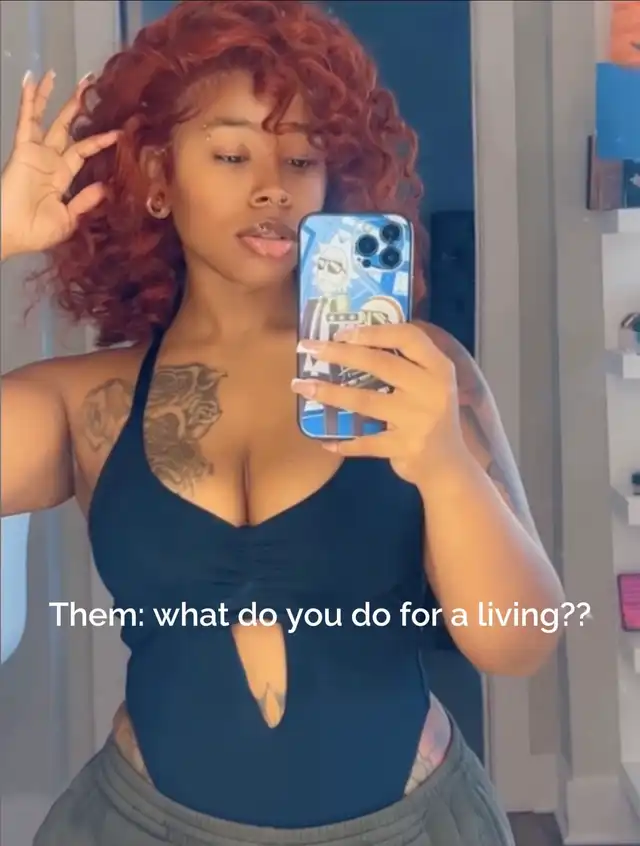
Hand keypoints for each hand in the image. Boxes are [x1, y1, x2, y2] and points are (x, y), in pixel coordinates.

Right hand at [1, 70, 119, 259]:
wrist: (11, 234)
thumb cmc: (36, 232)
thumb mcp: (69, 219)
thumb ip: (85, 201)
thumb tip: (105, 187)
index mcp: (62, 177)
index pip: (84, 151)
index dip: (99, 140)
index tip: (119, 131)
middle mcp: (50, 161)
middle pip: (67, 127)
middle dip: (77, 106)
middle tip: (89, 83)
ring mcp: (36, 152)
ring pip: (47, 118)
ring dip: (53, 96)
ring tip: (58, 73)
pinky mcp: (23, 149)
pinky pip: (26, 120)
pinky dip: (28, 100)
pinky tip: (31, 79)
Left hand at [292, 322, 469, 484]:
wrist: (448, 465)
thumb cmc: (431, 415)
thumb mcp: (431, 382)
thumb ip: (407, 360)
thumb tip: (360, 334)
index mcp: (438, 368)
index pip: (408, 337)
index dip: (374, 331)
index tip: (341, 331)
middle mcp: (431, 390)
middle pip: (379, 364)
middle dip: (339, 353)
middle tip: (308, 349)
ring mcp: (418, 420)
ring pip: (365, 401)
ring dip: (329, 392)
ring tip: (301, 386)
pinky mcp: (405, 447)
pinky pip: (365, 442)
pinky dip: (343, 442)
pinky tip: (324, 440)